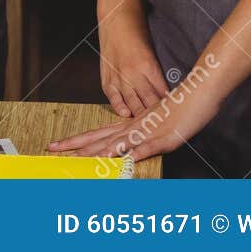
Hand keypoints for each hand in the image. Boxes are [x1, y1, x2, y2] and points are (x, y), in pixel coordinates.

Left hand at [48, 71, 223, 160]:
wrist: (198, 93)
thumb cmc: (180, 109)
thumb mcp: (156, 124)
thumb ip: (141, 136)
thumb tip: (129, 150)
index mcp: (130, 125)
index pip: (98, 133)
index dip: (77, 140)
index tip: (58, 145)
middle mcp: (133, 127)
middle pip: (99, 137)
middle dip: (74, 145)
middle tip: (51, 148)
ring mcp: (146, 131)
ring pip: (116, 142)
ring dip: (95, 151)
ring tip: (75, 158)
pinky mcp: (162, 137)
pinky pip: (142, 146)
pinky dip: (128, 152)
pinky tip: (117, 158)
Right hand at [97, 8, 169, 117]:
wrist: (116, 20)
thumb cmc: (137, 32)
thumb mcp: (152, 53)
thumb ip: (157, 74)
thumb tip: (166, 93)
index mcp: (148, 66)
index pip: (161, 95)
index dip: (168, 109)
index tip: (174, 119)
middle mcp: (132, 73)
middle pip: (147, 102)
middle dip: (155, 117)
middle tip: (163, 128)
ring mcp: (118, 76)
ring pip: (131, 102)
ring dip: (139, 115)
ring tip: (147, 127)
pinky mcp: (107, 76)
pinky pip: (113, 97)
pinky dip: (120, 107)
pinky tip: (126, 114)